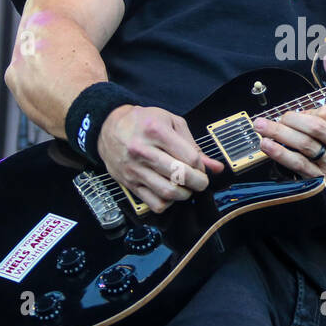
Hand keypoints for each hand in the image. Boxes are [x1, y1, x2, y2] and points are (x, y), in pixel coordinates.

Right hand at [97, 104, 224, 213]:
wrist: (109, 127)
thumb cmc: (143, 122)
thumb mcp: (171, 122)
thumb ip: (194, 145)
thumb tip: (216, 167)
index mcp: (155, 130)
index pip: (189, 157)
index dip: (201, 165)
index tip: (200, 166)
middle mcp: (142, 150)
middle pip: (180, 176)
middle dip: (199, 183)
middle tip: (201, 181)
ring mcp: (134, 169)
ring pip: (167, 192)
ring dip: (184, 194)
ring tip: (186, 188)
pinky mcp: (129, 183)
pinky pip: (153, 203)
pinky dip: (167, 203)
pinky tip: (169, 193)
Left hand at [253, 102, 325, 217]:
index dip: (310, 110)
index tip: (300, 113)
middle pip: (315, 128)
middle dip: (291, 119)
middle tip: (276, 116)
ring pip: (304, 145)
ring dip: (279, 134)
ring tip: (261, 126)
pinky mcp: (322, 181)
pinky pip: (297, 165)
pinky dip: (279, 154)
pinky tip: (266, 145)